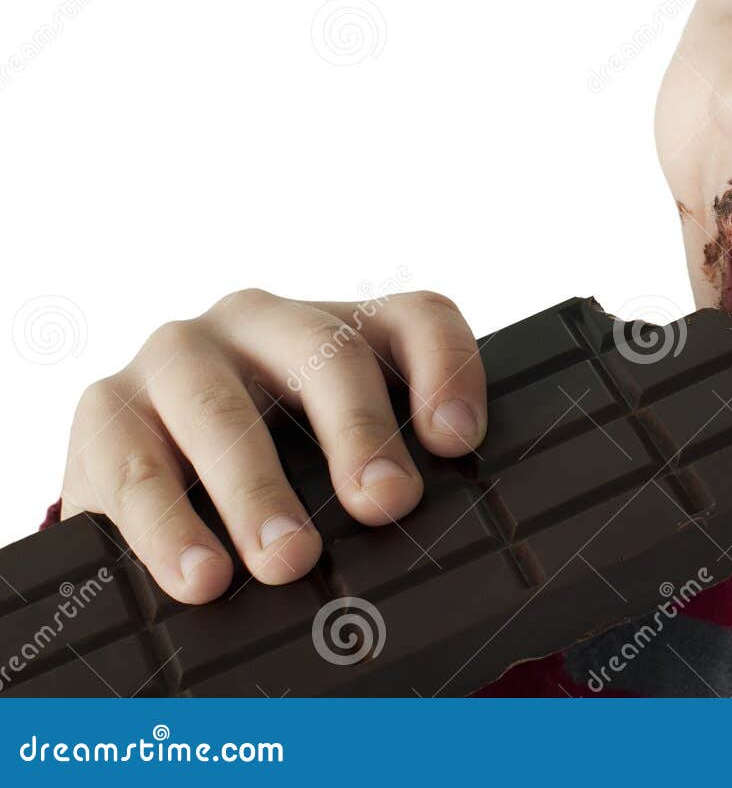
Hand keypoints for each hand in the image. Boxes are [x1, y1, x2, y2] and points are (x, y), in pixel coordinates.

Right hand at [57, 289, 486, 604]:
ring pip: (220, 408)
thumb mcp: (341, 463)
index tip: (459, 442)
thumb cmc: (284, 476)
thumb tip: (430, 544)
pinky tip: (201, 577)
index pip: (419, 321)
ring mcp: (180, 355)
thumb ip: (389, 480)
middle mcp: (265, 321)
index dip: (449, 371)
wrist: (146, 486)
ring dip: (257, 490)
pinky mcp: (106, 408)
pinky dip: (169, 528)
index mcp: (344, 327)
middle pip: (328, 355)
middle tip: (385, 503)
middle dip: (358, 431)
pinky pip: (135, 466)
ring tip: (288, 560)